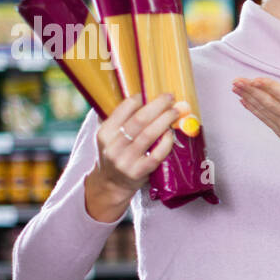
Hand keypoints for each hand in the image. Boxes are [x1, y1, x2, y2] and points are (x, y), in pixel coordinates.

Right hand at [84, 94, 177, 221]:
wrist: (111, 185)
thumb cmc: (116, 155)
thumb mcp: (110, 138)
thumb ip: (121, 121)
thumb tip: (143, 99)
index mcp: (105, 134)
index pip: (121, 111)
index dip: (137, 100)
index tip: (149, 93)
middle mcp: (113, 147)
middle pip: (138, 121)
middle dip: (156, 106)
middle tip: (169, 98)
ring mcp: (125, 161)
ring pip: (147, 136)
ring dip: (164, 120)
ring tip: (174, 112)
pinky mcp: (138, 173)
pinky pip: (156, 155)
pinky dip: (165, 142)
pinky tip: (171, 134)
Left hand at [232, 77, 279, 207]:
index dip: (271, 88)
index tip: (256, 79)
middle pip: (271, 104)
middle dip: (252, 91)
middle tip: (236, 80)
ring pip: (266, 111)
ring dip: (249, 98)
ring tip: (235, 87)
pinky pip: (267, 121)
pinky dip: (255, 110)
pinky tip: (244, 101)